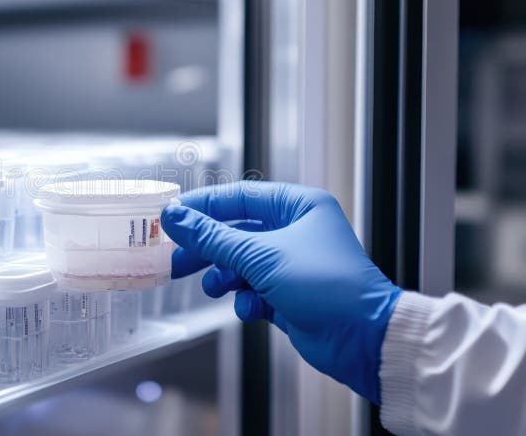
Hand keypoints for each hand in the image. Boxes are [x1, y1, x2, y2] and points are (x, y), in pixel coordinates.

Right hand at [160, 181, 401, 404]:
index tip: (172, 215)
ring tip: (214, 287)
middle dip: (206, 247)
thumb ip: (213, 237)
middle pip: (235, 232)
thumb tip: (175, 217)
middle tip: (175, 255)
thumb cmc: (327, 286)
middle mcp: (295, 231)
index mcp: (298, 206)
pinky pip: (252, 290)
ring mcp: (291, 264)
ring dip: (224, 276)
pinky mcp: (287, 294)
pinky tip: (250, 309)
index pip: (239, 197)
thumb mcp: (261, 256)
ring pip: (240, 263)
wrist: (363, 340)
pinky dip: (245, 300)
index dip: (203, 206)